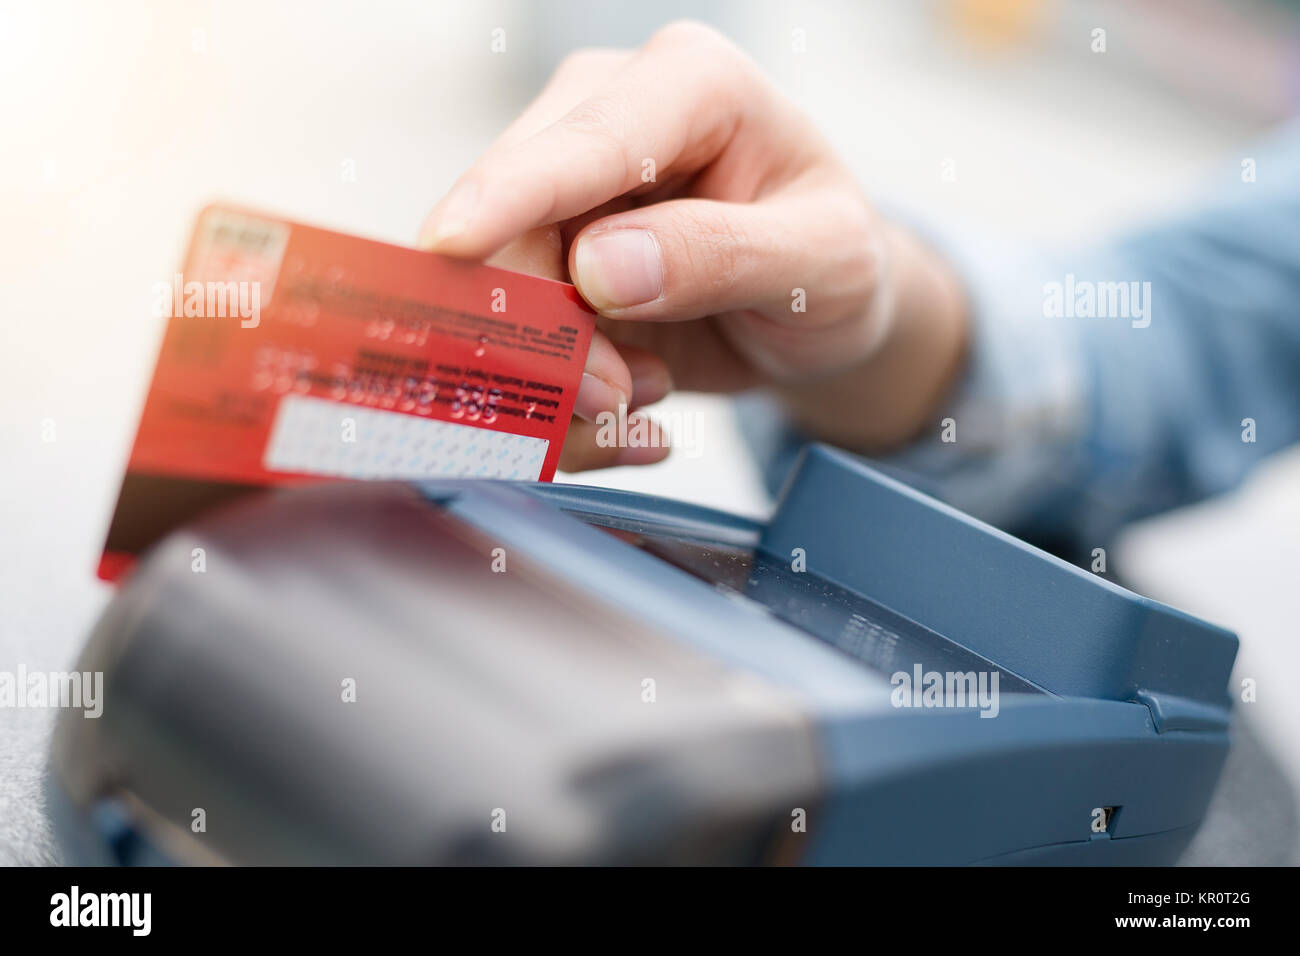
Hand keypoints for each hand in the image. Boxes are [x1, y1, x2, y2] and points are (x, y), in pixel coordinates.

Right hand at [419, 21, 967, 470]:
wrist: (818, 311)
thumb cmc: (834, 262)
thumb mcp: (823, 261)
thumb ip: (723, 256)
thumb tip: (599, 270)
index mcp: (690, 84)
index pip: (584, 140)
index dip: (509, 194)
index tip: (448, 245)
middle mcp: (608, 116)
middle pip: (515, 219)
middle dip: (548, 329)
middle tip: (614, 397)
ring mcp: (565, 189)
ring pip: (500, 288)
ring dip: (561, 372)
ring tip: (650, 391)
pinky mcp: (545, 257)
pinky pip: (515, 334)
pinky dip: (563, 395)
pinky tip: (635, 406)